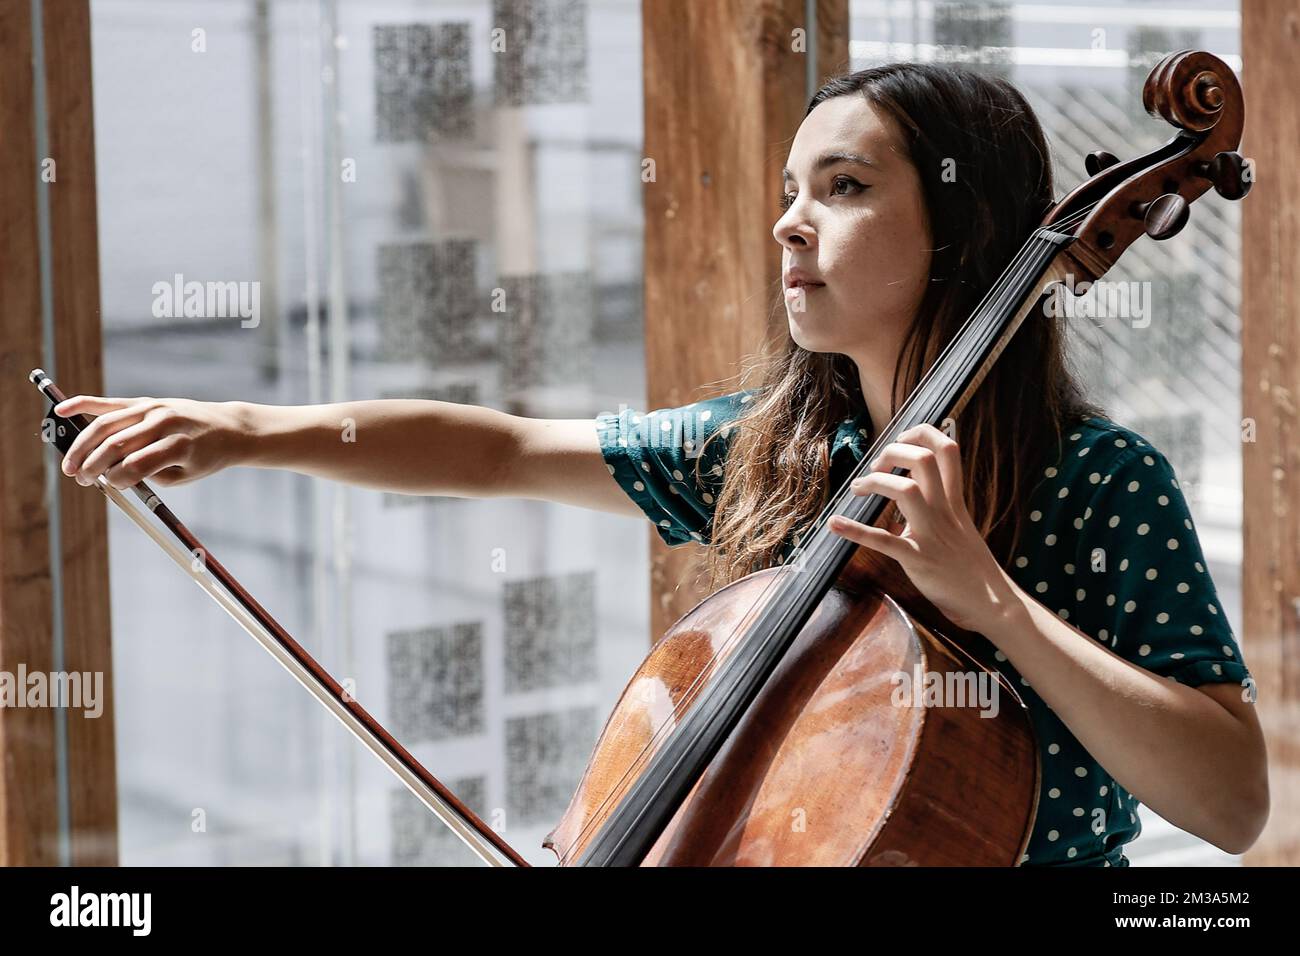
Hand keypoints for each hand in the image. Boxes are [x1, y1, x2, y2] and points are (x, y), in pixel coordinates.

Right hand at [52, 395, 249, 489]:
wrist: (228, 428)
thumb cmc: (205, 457)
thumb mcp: (184, 476)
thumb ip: (149, 475)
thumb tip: (109, 473)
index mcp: (179, 445)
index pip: (137, 464)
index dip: (117, 479)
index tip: (110, 487)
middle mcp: (164, 422)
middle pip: (116, 444)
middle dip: (92, 465)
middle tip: (80, 480)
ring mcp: (154, 408)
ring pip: (106, 424)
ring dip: (82, 445)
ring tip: (70, 465)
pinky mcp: (146, 401)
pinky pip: (111, 402)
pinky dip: (84, 404)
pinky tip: (61, 411)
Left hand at [827, 423, 1022, 633]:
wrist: (992, 602)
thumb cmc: (971, 566)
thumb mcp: (960, 525)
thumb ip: (941, 504)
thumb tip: (913, 487)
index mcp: (954, 501)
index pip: (946, 450)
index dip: (921, 434)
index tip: (900, 440)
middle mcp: (944, 511)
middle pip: (924, 460)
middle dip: (893, 452)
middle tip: (875, 466)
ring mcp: (931, 534)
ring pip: (905, 490)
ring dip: (874, 482)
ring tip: (857, 489)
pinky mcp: (918, 560)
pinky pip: (884, 541)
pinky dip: (855, 531)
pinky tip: (835, 524)